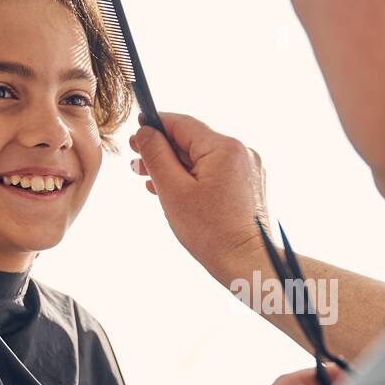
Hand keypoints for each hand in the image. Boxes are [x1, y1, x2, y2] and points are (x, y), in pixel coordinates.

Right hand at [129, 112, 268, 280]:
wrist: (245, 261)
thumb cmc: (211, 232)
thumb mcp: (173, 190)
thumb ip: (156, 155)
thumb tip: (145, 132)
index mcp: (224, 147)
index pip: (181, 123)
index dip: (154, 127)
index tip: (135, 136)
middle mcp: (240, 152)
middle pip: (192, 141)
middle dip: (163, 152)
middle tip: (137, 164)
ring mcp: (247, 168)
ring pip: (203, 158)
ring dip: (176, 167)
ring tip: (152, 181)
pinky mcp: (248, 184)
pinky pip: (215, 172)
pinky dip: (194, 178)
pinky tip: (175, 190)